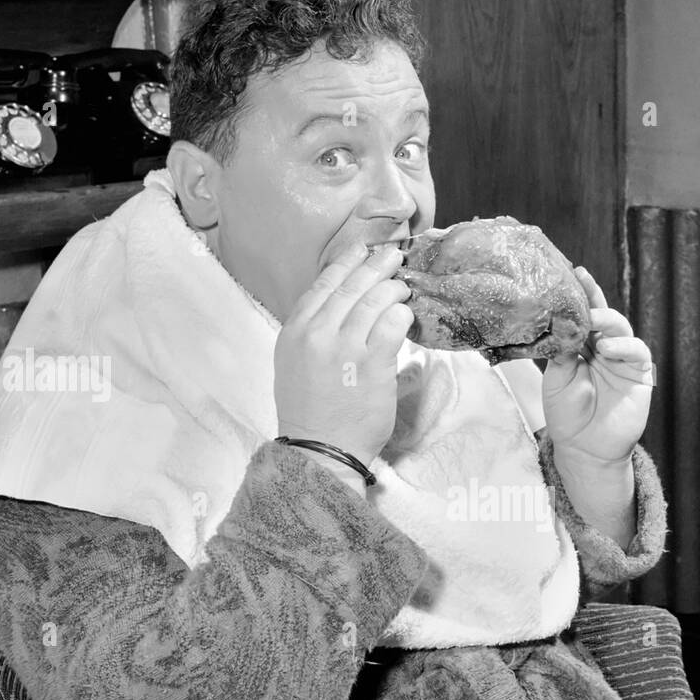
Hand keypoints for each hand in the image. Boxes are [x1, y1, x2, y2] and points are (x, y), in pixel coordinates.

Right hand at [274, 242, 413, 467]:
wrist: (319, 449)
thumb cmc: (310, 411)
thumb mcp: (295, 363)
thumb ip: (313, 332)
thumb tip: (343, 306)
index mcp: (294, 331)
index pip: (323, 284)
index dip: (346, 263)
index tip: (361, 250)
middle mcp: (316, 334)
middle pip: (351, 286)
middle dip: (375, 267)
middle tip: (393, 257)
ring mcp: (344, 347)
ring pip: (373, 301)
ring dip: (393, 289)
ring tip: (403, 286)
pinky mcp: (372, 364)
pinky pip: (392, 325)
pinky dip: (401, 315)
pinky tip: (406, 314)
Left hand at [541, 267, 653, 465]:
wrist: (584, 449)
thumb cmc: (567, 415)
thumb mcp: (556, 377)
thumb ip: (561, 349)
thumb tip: (560, 319)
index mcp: (580, 346)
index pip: (581, 315)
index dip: (580, 295)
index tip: (572, 272)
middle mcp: (603, 348)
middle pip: (602, 315)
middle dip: (593, 298)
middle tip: (582, 285)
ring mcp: (622, 360)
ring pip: (621, 328)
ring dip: (607, 321)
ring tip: (592, 322)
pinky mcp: (640, 374)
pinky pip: (637, 352)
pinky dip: (624, 346)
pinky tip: (607, 349)